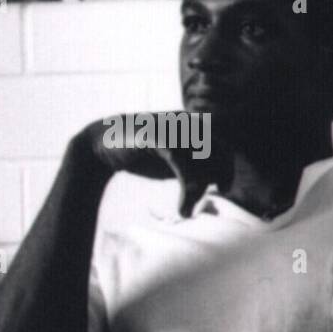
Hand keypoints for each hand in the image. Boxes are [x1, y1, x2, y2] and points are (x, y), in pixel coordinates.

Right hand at [74, 114, 232, 216]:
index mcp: (193, 124)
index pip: (224, 146)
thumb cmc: (144, 155)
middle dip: (218, 178)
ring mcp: (172, 127)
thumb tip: (218, 180)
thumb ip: (197, 166)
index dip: (228, 168)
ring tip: (185, 210)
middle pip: (219, 152)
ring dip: (197, 191)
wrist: (104, 144)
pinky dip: (187, 191)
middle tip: (212, 197)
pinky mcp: (158, 137)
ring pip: (201, 162)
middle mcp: (186, 122)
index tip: (224, 188)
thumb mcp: (176, 161)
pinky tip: (181, 208)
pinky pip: (183, 165)